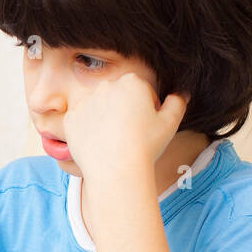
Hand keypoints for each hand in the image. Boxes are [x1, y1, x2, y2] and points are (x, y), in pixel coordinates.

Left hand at [61, 72, 187, 180]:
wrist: (116, 169)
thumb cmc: (145, 146)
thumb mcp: (170, 123)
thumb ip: (177, 103)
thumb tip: (180, 94)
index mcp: (131, 82)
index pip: (141, 91)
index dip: (146, 108)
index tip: (146, 125)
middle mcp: (105, 86)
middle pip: (117, 96)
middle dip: (124, 109)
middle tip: (130, 134)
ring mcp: (85, 101)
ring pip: (98, 107)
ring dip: (104, 118)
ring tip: (113, 140)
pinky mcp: (70, 118)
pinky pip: (81, 121)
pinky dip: (87, 130)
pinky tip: (98, 144)